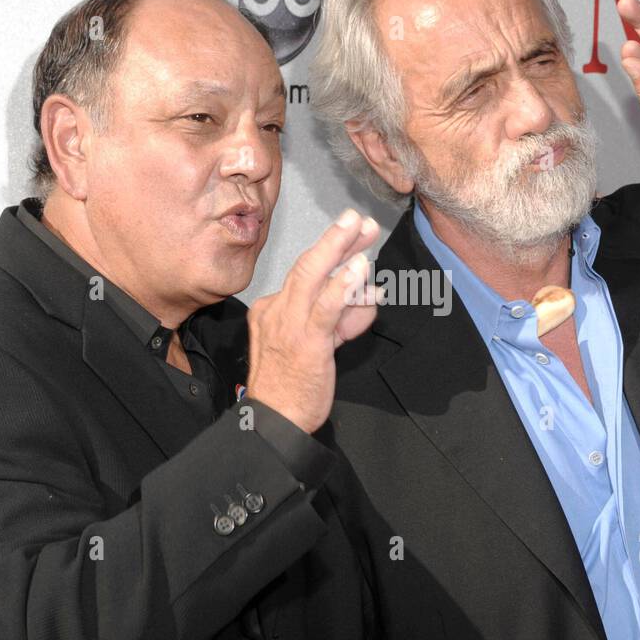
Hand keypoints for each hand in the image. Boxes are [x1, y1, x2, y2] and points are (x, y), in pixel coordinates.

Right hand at [245, 208, 381, 433]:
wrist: (274, 422)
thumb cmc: (291, 388)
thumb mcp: (315, 345)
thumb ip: (339, 320)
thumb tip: (366, 299)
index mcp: (273, 309)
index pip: (306, 276)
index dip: (333, 254)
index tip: (351, 236)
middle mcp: (278, 310)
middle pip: (308, 265)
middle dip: (334, 239)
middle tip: (355, 218)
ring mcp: (289, 324)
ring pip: (313, 275)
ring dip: (339, 248)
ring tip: (361, 230)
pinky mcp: (307, 341)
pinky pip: (325, 307)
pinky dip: (341, 285)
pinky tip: (358, 268)